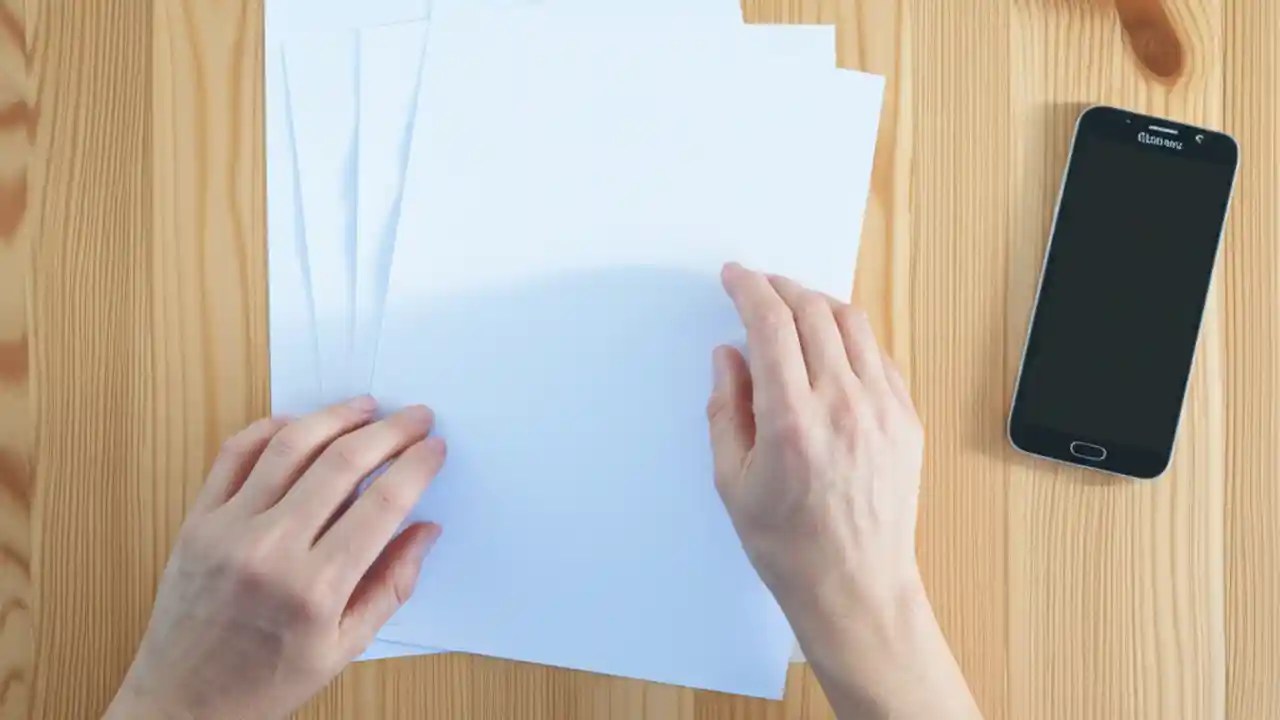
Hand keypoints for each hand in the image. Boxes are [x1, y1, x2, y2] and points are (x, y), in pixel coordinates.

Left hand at [106, 398, 445, 719]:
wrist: (183, 702)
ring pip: (290, 446)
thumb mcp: (344, 648)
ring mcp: (229, 530)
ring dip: (335, 417)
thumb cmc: (266, 682)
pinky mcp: (198, 520)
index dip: (415, 467)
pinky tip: (302, 424)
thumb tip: (425, 530)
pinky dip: (271, 428)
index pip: (381, 505)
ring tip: (367, 407)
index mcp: (315, 590)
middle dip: (389, 432)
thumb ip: (391, 586)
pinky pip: (235, 454)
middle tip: (416, 416)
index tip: (434, 448)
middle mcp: (271, 551)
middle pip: (342, 464)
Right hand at [709, 263, 979, 718]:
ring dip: (817, 303)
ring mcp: (882, 410)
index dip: (748, 288)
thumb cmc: (788, 544)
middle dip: (779, 287)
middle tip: (758, 287)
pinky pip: (878, 355)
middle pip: (813, 311)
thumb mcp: (732, 480)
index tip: (734, 277)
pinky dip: (849, 336)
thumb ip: (727, 408)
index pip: (770, 324)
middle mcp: (842, 405)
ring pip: (852, 323)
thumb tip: (730, 355)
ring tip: (792, 308)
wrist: (855, 585)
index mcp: (792, 420)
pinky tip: (829, 346)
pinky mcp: (905, 420)